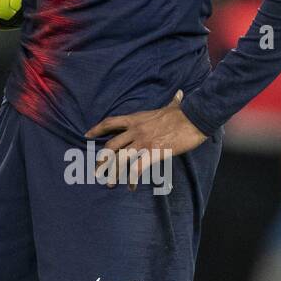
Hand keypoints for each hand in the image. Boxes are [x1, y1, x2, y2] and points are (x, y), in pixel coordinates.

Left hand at [85, 90, 206, 187]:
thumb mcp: (173, 106)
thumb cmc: (185, 113)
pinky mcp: (153, 152)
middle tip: (97, 171)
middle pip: (111, 145)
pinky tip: (131, 187)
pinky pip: (137, 169)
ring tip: (109, 184)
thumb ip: (172, 101)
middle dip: (102, 160)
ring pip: (120, 159)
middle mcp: (136, 130)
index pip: (110, 122)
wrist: (194, 118)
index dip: (97, 129)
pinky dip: (132, 179)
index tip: (86, 135)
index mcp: (137, 119)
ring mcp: (143, 142)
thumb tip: (179, 94)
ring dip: (113, 173)